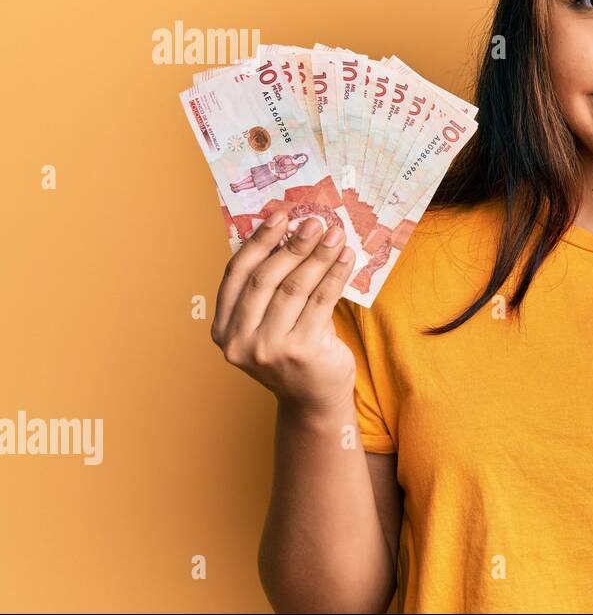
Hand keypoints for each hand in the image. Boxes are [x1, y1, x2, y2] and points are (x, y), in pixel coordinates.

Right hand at [210, 212, 358, 413]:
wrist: (314, 399)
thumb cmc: (293, 350)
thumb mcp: (270, 321)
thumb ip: (269, 286)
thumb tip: (288, 232)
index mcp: (223, 328)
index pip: (236, 274)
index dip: (258, 241)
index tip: (279, 215)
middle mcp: (239, 341)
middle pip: (266, 278)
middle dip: (292, 245)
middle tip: (314, 221)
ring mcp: (269, 349)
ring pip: (295, 288)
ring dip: (318, 256)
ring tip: (335, 235)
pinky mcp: (302, 352)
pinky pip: (321, 302)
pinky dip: (335, 275)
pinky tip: (346, 258)